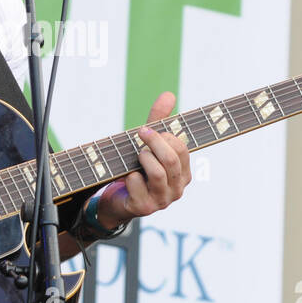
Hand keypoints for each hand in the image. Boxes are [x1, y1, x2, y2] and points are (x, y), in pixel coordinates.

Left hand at [96, 91, 191, 228]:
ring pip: (158, 173)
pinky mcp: (144, 208)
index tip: (146, 129)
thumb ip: (158, 121)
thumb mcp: (147, 144)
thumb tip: (169, 94)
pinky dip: (129, 175)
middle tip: (139, 133)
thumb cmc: (137, 169)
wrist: (118, 200)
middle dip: (154, 142)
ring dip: (143, 158)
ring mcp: (162, 201)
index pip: (182, 149)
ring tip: (136, 155)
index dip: (164, 136)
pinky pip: (138, 185)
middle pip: (171, 160)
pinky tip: (126, 176)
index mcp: (183, 173)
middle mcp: (177, 189)